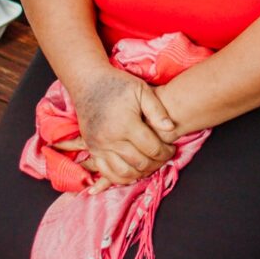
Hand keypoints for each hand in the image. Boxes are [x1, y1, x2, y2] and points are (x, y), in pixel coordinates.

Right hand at [70, 69, 176, 189]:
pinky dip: (121, 177)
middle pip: (140, 163)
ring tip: (150, 164)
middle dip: (157, 163)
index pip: (152, 148)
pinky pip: (106, 172)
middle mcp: (111, 138)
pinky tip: (132, 171)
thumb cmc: (118, 83)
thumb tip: (171, 129)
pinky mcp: (91, 148)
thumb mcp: (142, 90)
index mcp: (126, 124)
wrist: (87, 81)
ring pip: (123, 172)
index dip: (166, 152)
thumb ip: (157, 110)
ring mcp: (99, 145)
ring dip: (140, 173)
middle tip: (164, 157)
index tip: (172, 149)